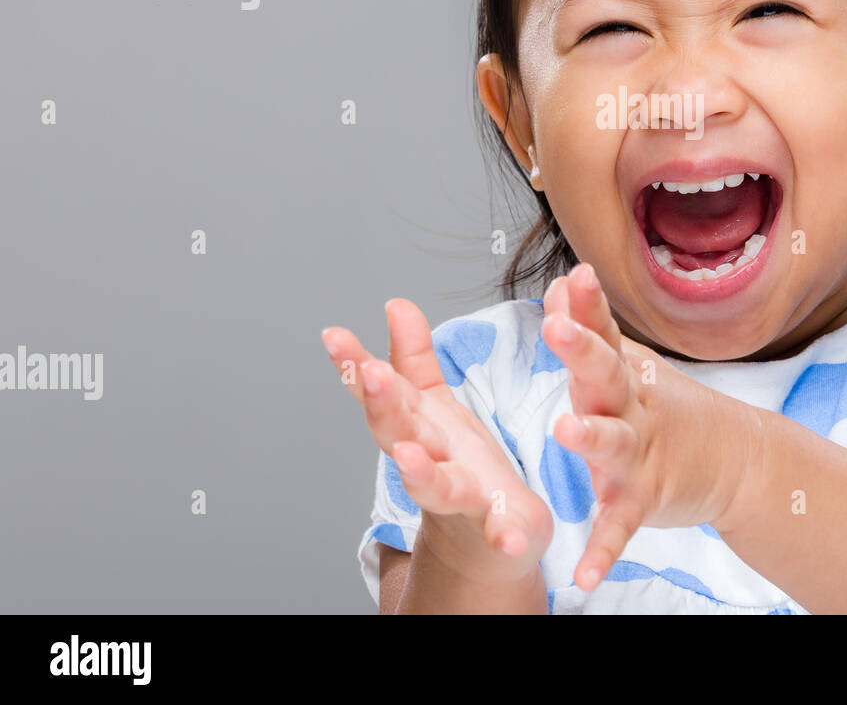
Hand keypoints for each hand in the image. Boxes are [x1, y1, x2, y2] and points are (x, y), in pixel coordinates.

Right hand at [322, 299, 553, 581]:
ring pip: (438, 487)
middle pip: (399, 434)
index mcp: (417, 427)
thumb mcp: (433, 405)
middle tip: (371, 376)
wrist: (484, 541)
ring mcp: (462, 497)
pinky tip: (511, 540)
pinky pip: (502, 534)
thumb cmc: (456, 464)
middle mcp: (431, 462)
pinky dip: (505, 537)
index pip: (382, 392)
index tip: (334, 337)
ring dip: (421, 473)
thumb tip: (395, 305)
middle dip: (383, 406)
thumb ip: (414, 358)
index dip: (357, 365)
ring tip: (409, 456)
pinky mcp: (500, 527)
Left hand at [541, 263, 759, 590]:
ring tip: (565, 431)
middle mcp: (632, 406)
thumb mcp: (630, 361)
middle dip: (582, 351)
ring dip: (589, 437)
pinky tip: (583, 577)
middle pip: (606, 374)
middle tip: (558, 329)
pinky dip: (603, 551)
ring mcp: (641, 452)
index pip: (604, 331)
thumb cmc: (665, 404)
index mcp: (624, 371)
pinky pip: (621, 526)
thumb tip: (561, 282)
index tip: (571, 278)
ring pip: (612, 443)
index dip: (587, 306)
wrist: (735, 459)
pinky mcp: (646, 498)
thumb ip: (592, 325)